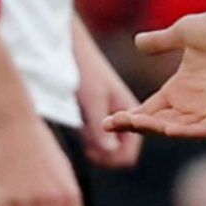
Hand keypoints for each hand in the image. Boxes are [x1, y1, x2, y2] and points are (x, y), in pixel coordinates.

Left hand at [74, 33, 142, 169]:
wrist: (72, 47)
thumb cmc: (83, 69)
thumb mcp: (91, 97)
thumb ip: (99, 124)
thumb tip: (109, 151)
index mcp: (133, 111)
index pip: (129, 152)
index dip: (113, 158)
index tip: (92, 151)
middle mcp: (128, 116)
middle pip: (121, 153)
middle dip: (104, 156)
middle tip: (86, 148)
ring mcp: (115, 116)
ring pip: (110, 147)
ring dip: (97, 149)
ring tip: (81, 138)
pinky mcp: (101, 114)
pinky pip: (100, 138)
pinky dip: (91, 141)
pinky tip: (79, 131)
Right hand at [104, 6, 205, 139]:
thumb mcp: (183, 32)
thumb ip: (161, 41)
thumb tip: (138, 42)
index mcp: (181, 88)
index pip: (150, 108)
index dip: (131, 117)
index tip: (108, 120)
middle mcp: (193, 103)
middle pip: (159, 121)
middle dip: (137, 125)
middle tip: (114, 124)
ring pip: (179, 127)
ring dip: (158, 128)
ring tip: (137, 124)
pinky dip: (189, 131)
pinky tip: (170, 128)